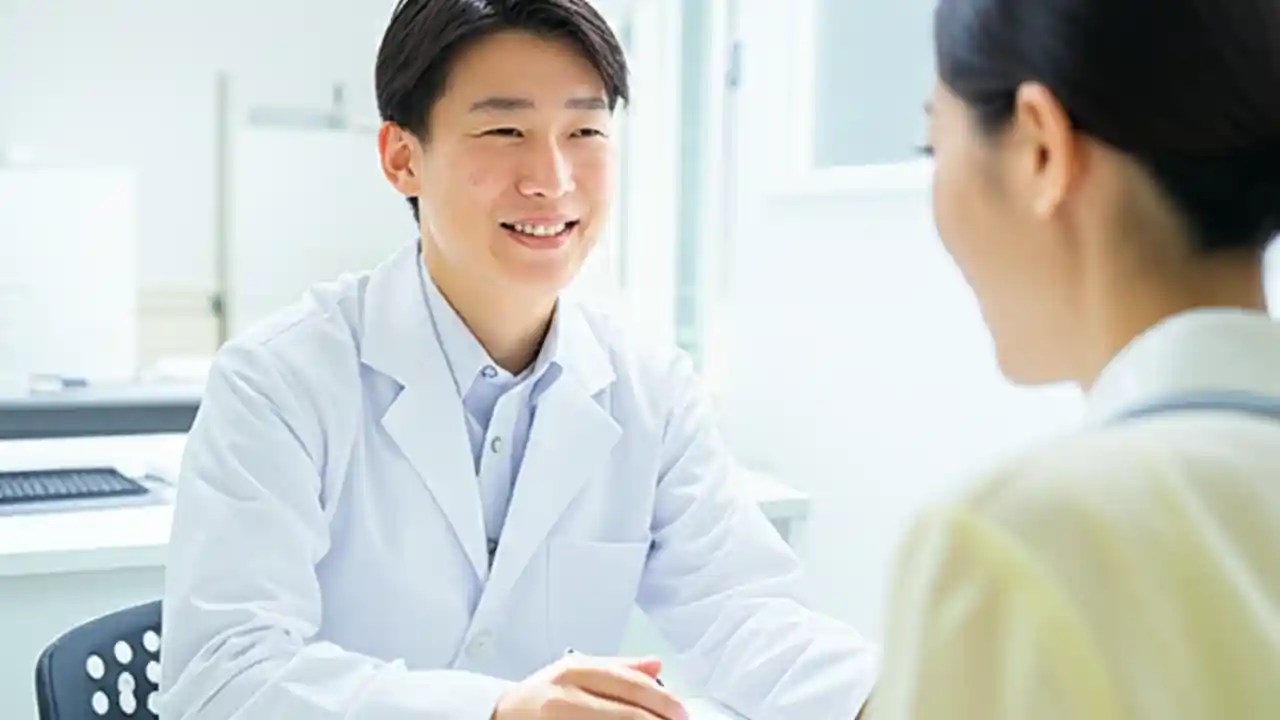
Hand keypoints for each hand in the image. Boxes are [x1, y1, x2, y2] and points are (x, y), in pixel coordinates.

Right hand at [493, 654, 688, 719]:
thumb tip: (656, 665)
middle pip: (626, 713)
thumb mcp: (576, 671)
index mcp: (575, 671)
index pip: (630, 684)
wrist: (499, 715)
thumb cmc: (541, 696)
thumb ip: (618, 668)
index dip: (662, 701)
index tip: (682, 713)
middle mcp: (565, 697)